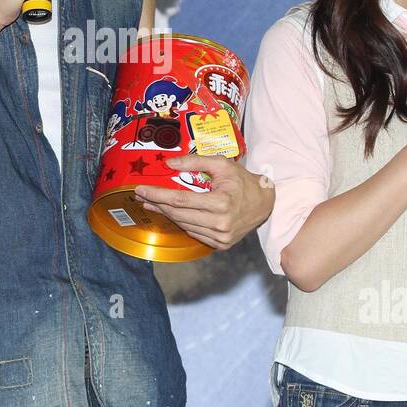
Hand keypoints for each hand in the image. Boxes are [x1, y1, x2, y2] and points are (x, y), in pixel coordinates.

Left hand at [131, 153, 275, 250]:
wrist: (265, 204)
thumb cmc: (243, 181)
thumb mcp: (222, 164)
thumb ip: (195, 161)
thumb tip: (169, 163)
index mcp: (221, 203)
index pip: (180, 199)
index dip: (158, 194)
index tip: (141, 190)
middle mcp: (220, 223)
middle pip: (179, 214)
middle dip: (158, 203)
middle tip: (142, 196)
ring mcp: (221, 237)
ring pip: (184, 225)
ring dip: (167, 214)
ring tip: (153, 204)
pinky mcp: (220, 245)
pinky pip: (194, 233)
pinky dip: (182, 223)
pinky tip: (173, 214)